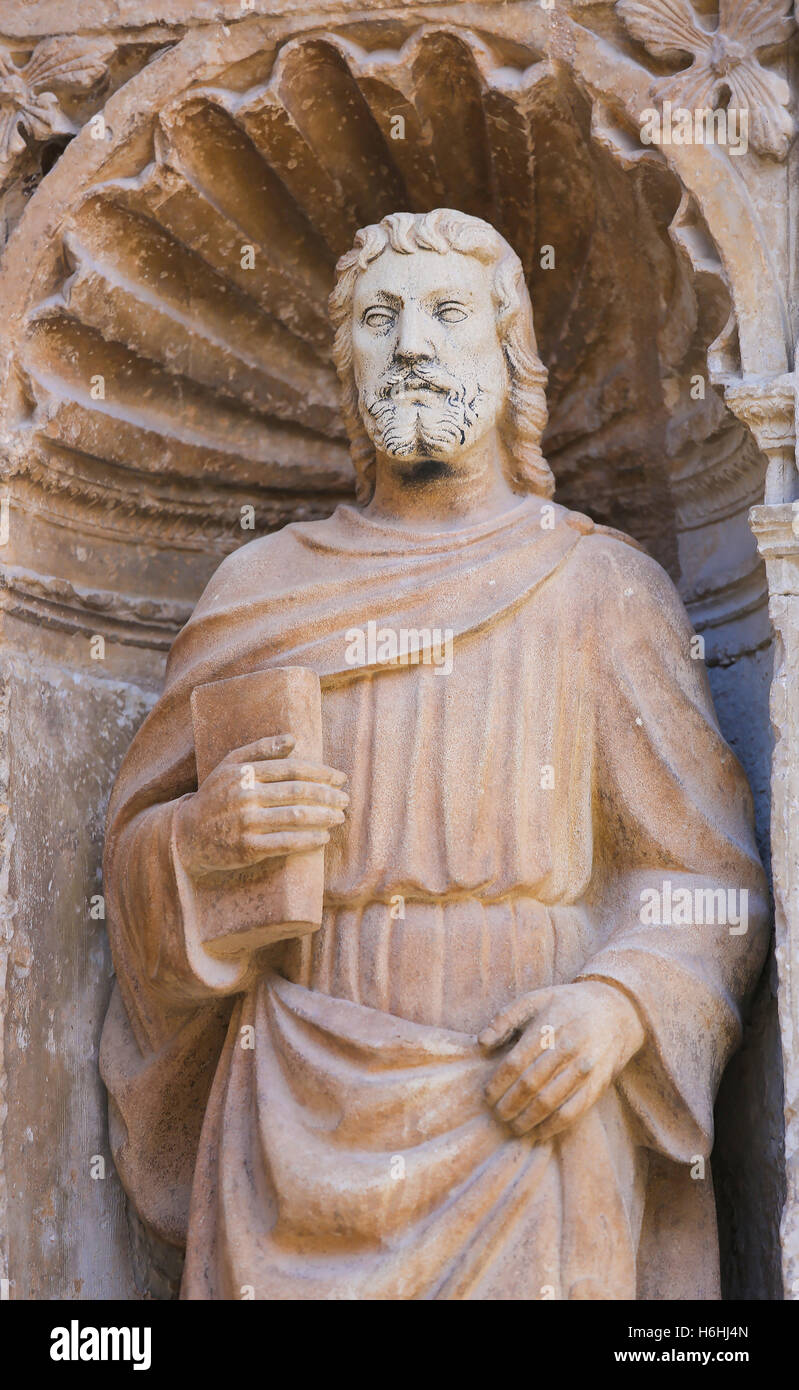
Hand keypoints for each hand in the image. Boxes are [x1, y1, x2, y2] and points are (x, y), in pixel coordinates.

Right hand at [175, 733, 347, 874]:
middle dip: (328, 795)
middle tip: (345, 799)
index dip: (321, 772)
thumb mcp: (231, 764)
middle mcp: (246, 796)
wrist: (188, 833)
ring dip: (324, 817)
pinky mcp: (248, 849)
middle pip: (298, 792)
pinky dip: (309, 840)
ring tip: (339, 816)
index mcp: (245, 773)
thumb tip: (294, 739)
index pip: (292, 769)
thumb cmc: (216, 795)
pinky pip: (286, 843)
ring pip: (296, 817)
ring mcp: (247, 823)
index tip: (340, 777)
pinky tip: (324, 837)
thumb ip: (261, 749)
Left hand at [478, 981, 644, 1141]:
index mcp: (547, 1026)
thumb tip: (481, 1043)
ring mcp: (584, 1067)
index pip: (515, 1063)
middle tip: (497, 1115)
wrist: (615, 1010)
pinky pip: (574, 1111)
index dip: (498, 1084)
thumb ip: (504, 1019)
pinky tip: (539, 1130)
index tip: (487, 1097)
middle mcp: (567, 1048)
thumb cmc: (566, 1005)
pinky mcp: (598, 1083)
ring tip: (514, 1126)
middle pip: (530, 1085)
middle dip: (509, 1105)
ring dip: (527, 1119)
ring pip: (550, 1101)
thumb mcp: (534, 1000)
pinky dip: (554, 1125)